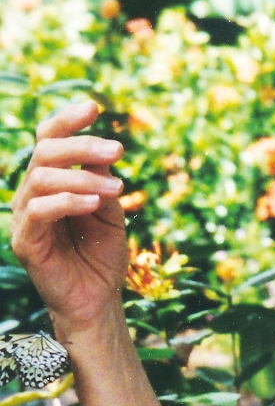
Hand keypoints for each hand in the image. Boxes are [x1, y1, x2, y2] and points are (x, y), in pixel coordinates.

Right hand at [11, 100, 126, 335]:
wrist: (98, 299)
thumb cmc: (103, 254)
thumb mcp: (111, 211)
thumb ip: (103, 181)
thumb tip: (104, 152)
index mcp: (53, 181)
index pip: (49, 139)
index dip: (67, 120)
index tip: (95, 107)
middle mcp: (33, 194)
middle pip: (44, 151)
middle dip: (82, 145)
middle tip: (119, 150)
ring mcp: (26, 217)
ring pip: (42, 177)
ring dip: (83, 177)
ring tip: (117, 187)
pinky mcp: (25, 241)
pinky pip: (40, 211)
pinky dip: (69, 201)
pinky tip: (94, 203)